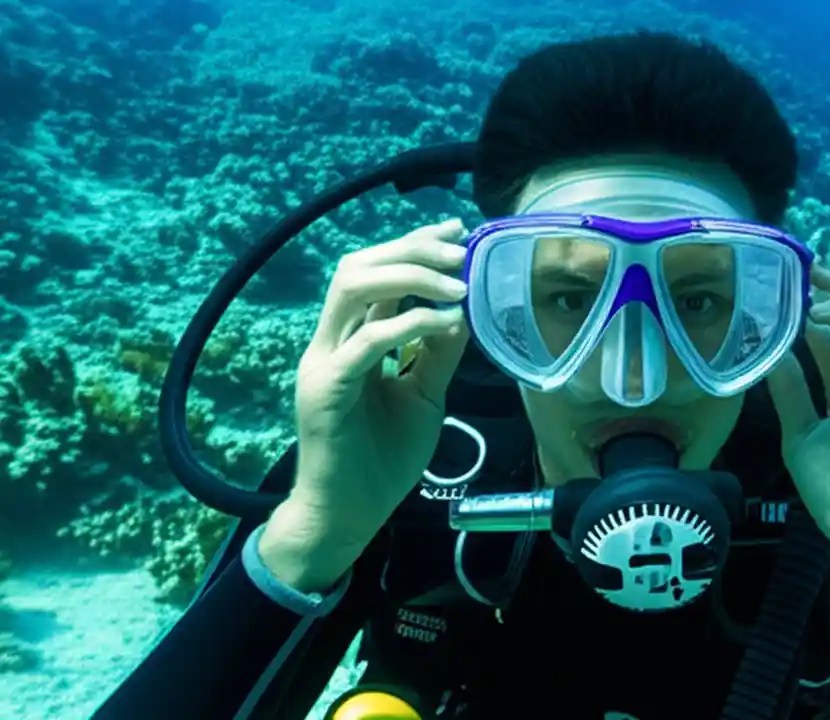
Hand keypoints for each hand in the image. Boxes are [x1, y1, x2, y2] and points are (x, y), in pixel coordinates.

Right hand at [261, 218, 471, 588]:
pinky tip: (447, 323)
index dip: (412, 245)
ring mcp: (323, 361)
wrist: (349, 514)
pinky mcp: (326, 388)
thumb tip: (460, 314)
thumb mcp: (423, 396)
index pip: (375, 273)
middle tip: (459, 252)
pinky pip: (367, 341)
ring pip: (352, 288)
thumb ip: (436, 355)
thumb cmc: (382, 461)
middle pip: (357, 266)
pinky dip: (410, 325)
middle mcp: (330, 341)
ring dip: (408, 277)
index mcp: (350, 339)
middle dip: (411, 250)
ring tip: (456, 284)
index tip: (456, 231)